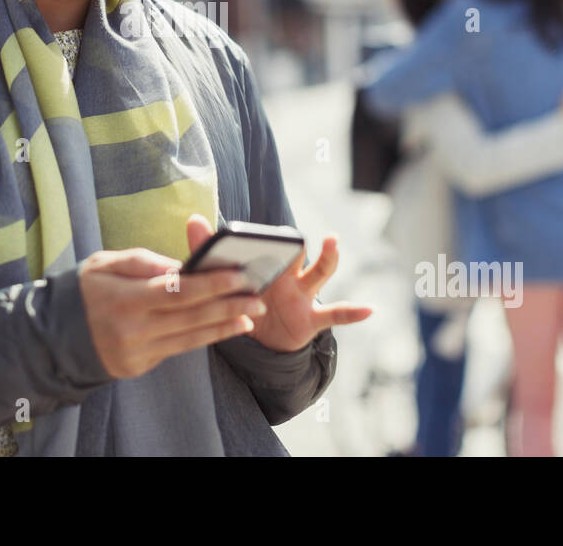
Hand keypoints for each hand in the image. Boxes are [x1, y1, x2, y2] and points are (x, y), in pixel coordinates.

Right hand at [78, 228, 268, 378]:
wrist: (53, 336)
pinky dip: (206, 338)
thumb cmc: (84, 290)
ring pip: (190, 338)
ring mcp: (136, 351)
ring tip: (251, 315)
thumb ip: (144, 261)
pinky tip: (227, 328)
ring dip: (225, 325)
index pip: (177, 291)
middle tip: (258, 297)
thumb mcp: (105, 263)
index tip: (239, 275)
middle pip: (190, 317)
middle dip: (229, 306)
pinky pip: (179, 349)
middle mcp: (132, 329)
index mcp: (123, 297)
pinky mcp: (139, 366)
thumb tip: (182, 266)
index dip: (211, 284)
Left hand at [185, 215, 373, 353]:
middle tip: (291, 234)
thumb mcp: (226, 281)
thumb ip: (209, 251)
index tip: (252, 231)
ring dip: (328, 257)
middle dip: (295, 243)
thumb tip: (192, 219)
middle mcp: (289, 274)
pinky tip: (370, 309)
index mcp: (267, 263)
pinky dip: (353, 311)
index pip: (270, 240)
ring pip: (320, 272)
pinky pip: (336, 313)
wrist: (261, 343)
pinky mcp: (312, 320)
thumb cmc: (244, 301)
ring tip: (333, 240)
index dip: (263, 234)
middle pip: (297, 251)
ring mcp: (304, 295)